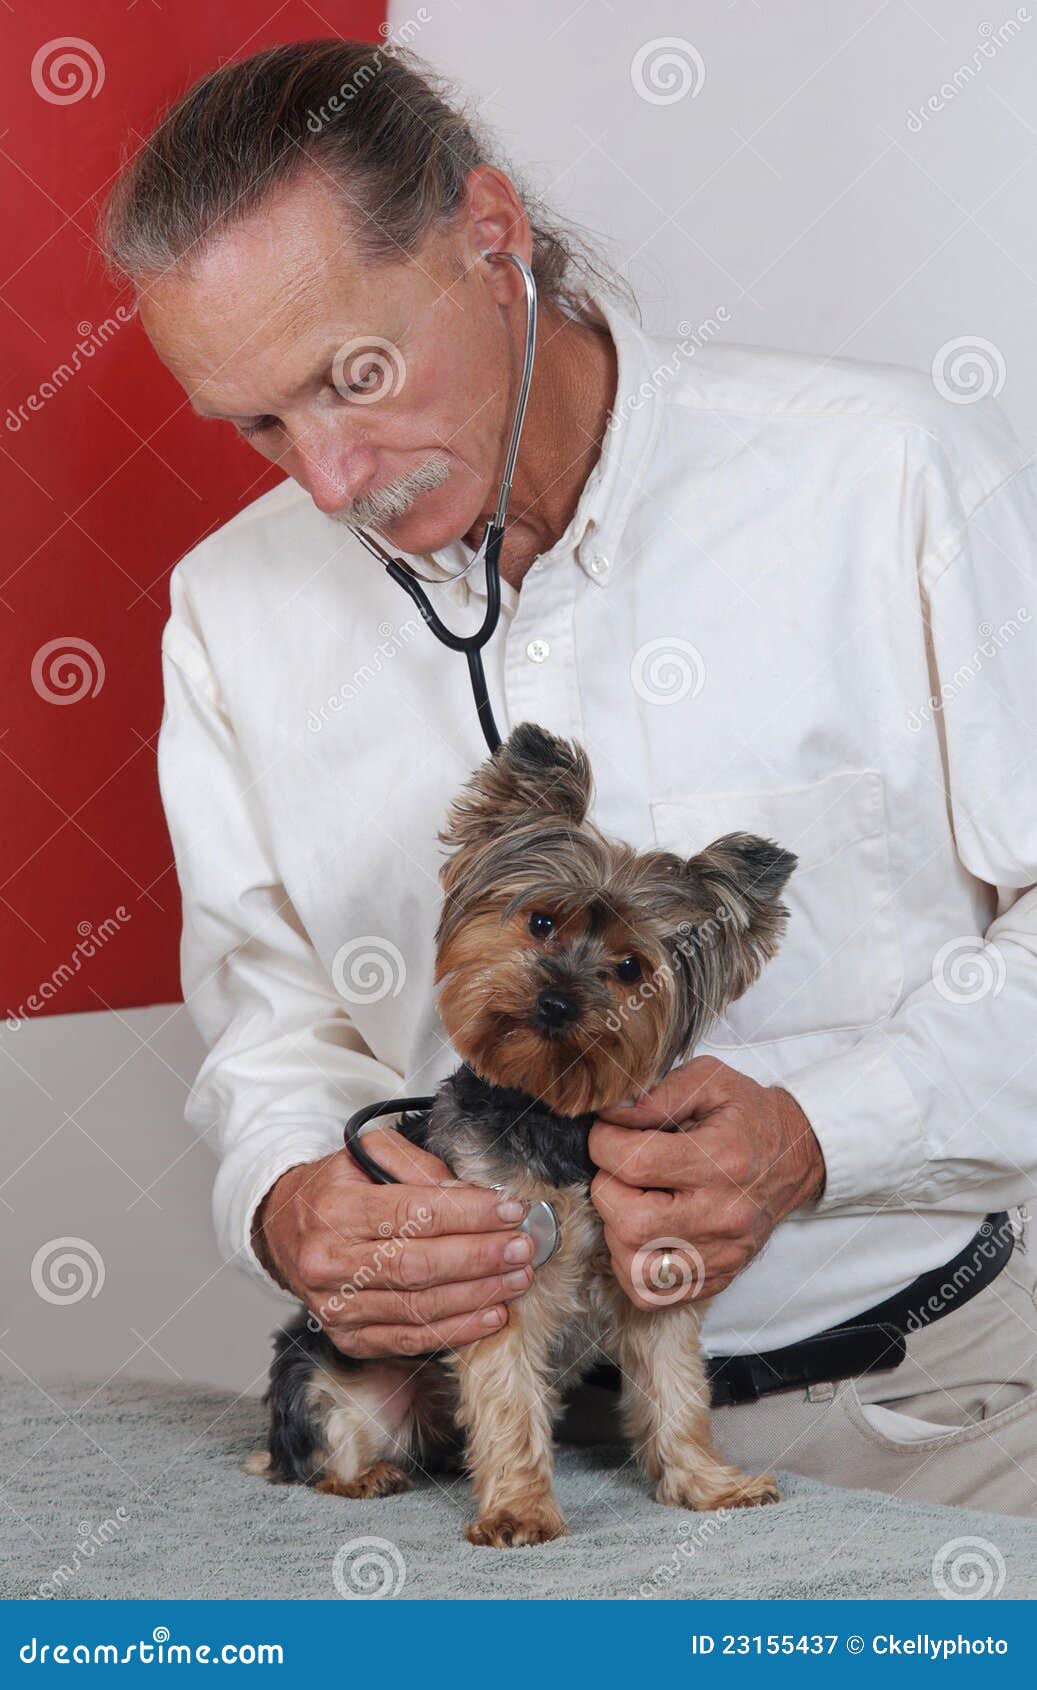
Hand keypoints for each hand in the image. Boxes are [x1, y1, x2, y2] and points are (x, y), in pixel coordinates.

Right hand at [253, 1128, 534, 1357]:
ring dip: (477, 1296)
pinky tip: (492, 1316)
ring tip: (518, 1279)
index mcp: (334, 1208)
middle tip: (523, 1248)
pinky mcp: (349, 1338)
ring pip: (418, 1307)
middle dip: (479, 1258)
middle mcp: (330, 1262)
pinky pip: (409, 1339)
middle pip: (417, 1266)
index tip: (510, 1210)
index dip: (467, 1215)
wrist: (283, 1229)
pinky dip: (456, 1331)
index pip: (411, 1214)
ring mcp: (337, 1307)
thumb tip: (474, 1196)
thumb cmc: (336, 1187)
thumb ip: (420, 1167)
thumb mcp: (368, 1154)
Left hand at [588, 1056, 824, 1307]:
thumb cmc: (748, 1116)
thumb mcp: (710, 1082)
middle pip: (630, 1223)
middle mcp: (722, 1214)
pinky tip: (643, 1233)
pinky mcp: (717, 1277)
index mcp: (720, 1160)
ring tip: (632, 1201)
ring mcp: (721, 1254)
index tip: (610, 1132)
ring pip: (635, 1266)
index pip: (634, 1163)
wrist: (796, 1155)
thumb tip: (611, 1113)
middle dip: (606, 1190)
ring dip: (616, 1231)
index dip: (604, 1142)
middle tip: (619, 1170)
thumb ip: (658, 1094)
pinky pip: (653, 1294)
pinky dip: (633, 1265)